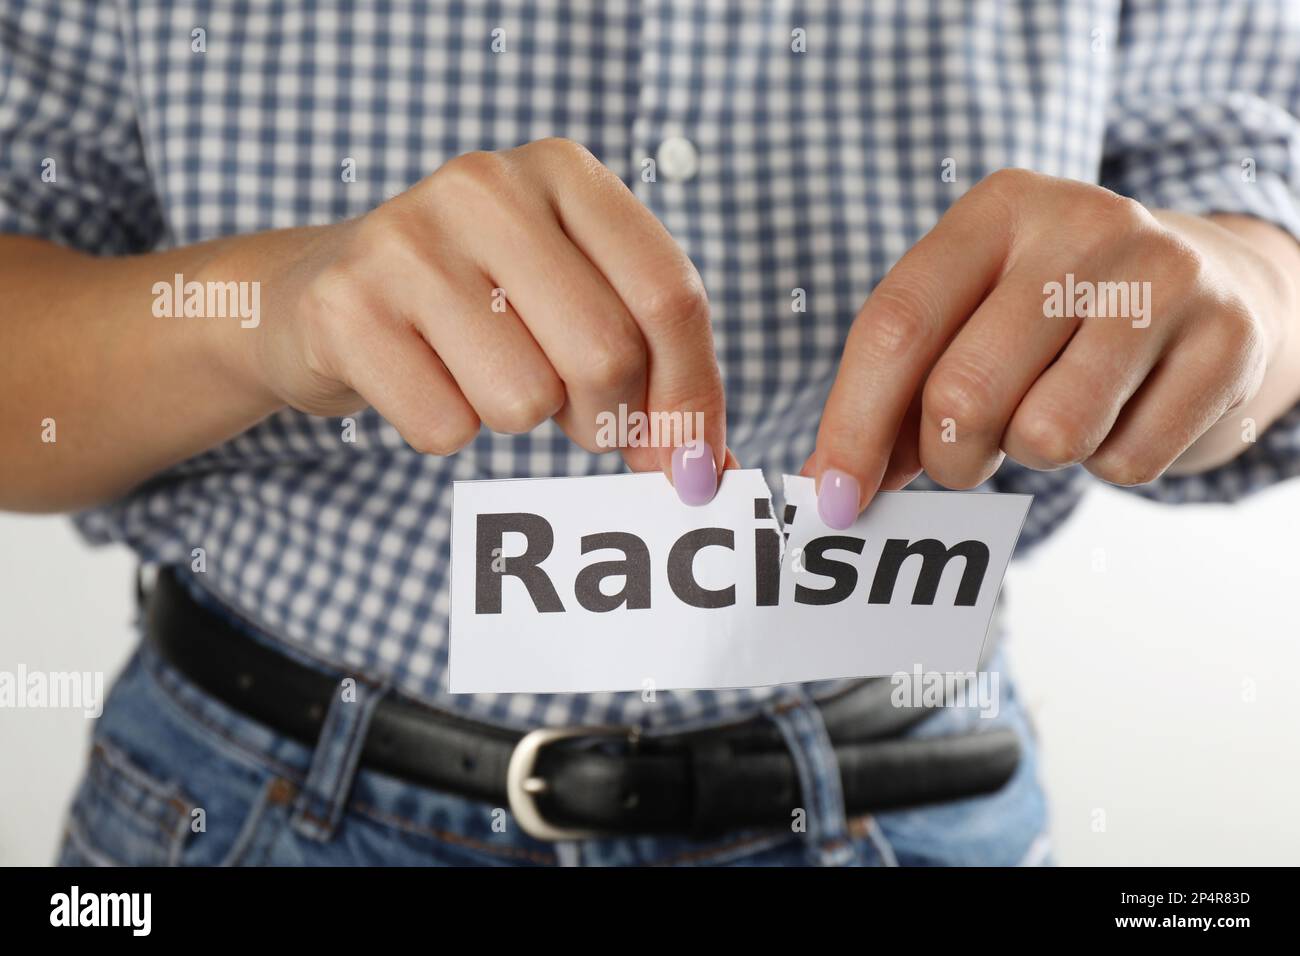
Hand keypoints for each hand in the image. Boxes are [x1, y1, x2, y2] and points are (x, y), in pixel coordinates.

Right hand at [247, 138, 726, 502]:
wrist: (320, 294)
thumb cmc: (475, 305)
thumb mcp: (572, 295)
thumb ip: (652, 363)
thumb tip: (706, 469)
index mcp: (564, 170)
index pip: (668, 294)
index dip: (692, 393)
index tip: (693, 460)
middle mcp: (487, 186)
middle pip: (605, 355)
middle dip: (603, 417)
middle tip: (574, 415)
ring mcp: (408, 241)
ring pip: (527, 400)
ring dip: (516, 416)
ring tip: (478, 372)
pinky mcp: (346, 307)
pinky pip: (446, 427)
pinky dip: (445, 428)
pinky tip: (421, 378)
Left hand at [807, 168, 1296, 528]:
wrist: (1218, 285)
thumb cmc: (1059, 317)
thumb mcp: (974, 316)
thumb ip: (899, 391)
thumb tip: (831, 487)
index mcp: (998, 209)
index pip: (897, 325)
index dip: (852, 424)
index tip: (831, 498)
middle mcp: (1083, 226)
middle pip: (963, 393)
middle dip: (949, 456)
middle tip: (966, 456)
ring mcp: (1164, 280)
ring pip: (1048, 434)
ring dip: (1035, 456)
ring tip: (1055, 413)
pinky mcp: (1227, 342)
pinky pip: (1128, 462)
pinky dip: (1112, 462)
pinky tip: (1125, 412)